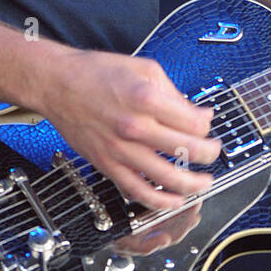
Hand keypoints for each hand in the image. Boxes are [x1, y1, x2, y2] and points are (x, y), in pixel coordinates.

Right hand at [35, 48, 220, 208]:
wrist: (57, 84)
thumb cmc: (98, 72)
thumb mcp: (144, 68)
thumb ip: (174, 93)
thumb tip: (200, 114)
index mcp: (147, 98)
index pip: (193, 123)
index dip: (207, 127)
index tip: (208, 126)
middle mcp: (135, 126)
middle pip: (186, 150)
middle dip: (208, 155)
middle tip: (213, 154)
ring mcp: (120, 149)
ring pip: (166, 177)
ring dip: (192, 184)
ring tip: (204, 184)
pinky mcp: (107, 164)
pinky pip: (137, 190)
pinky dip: (159, 201)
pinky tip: (175, 202)